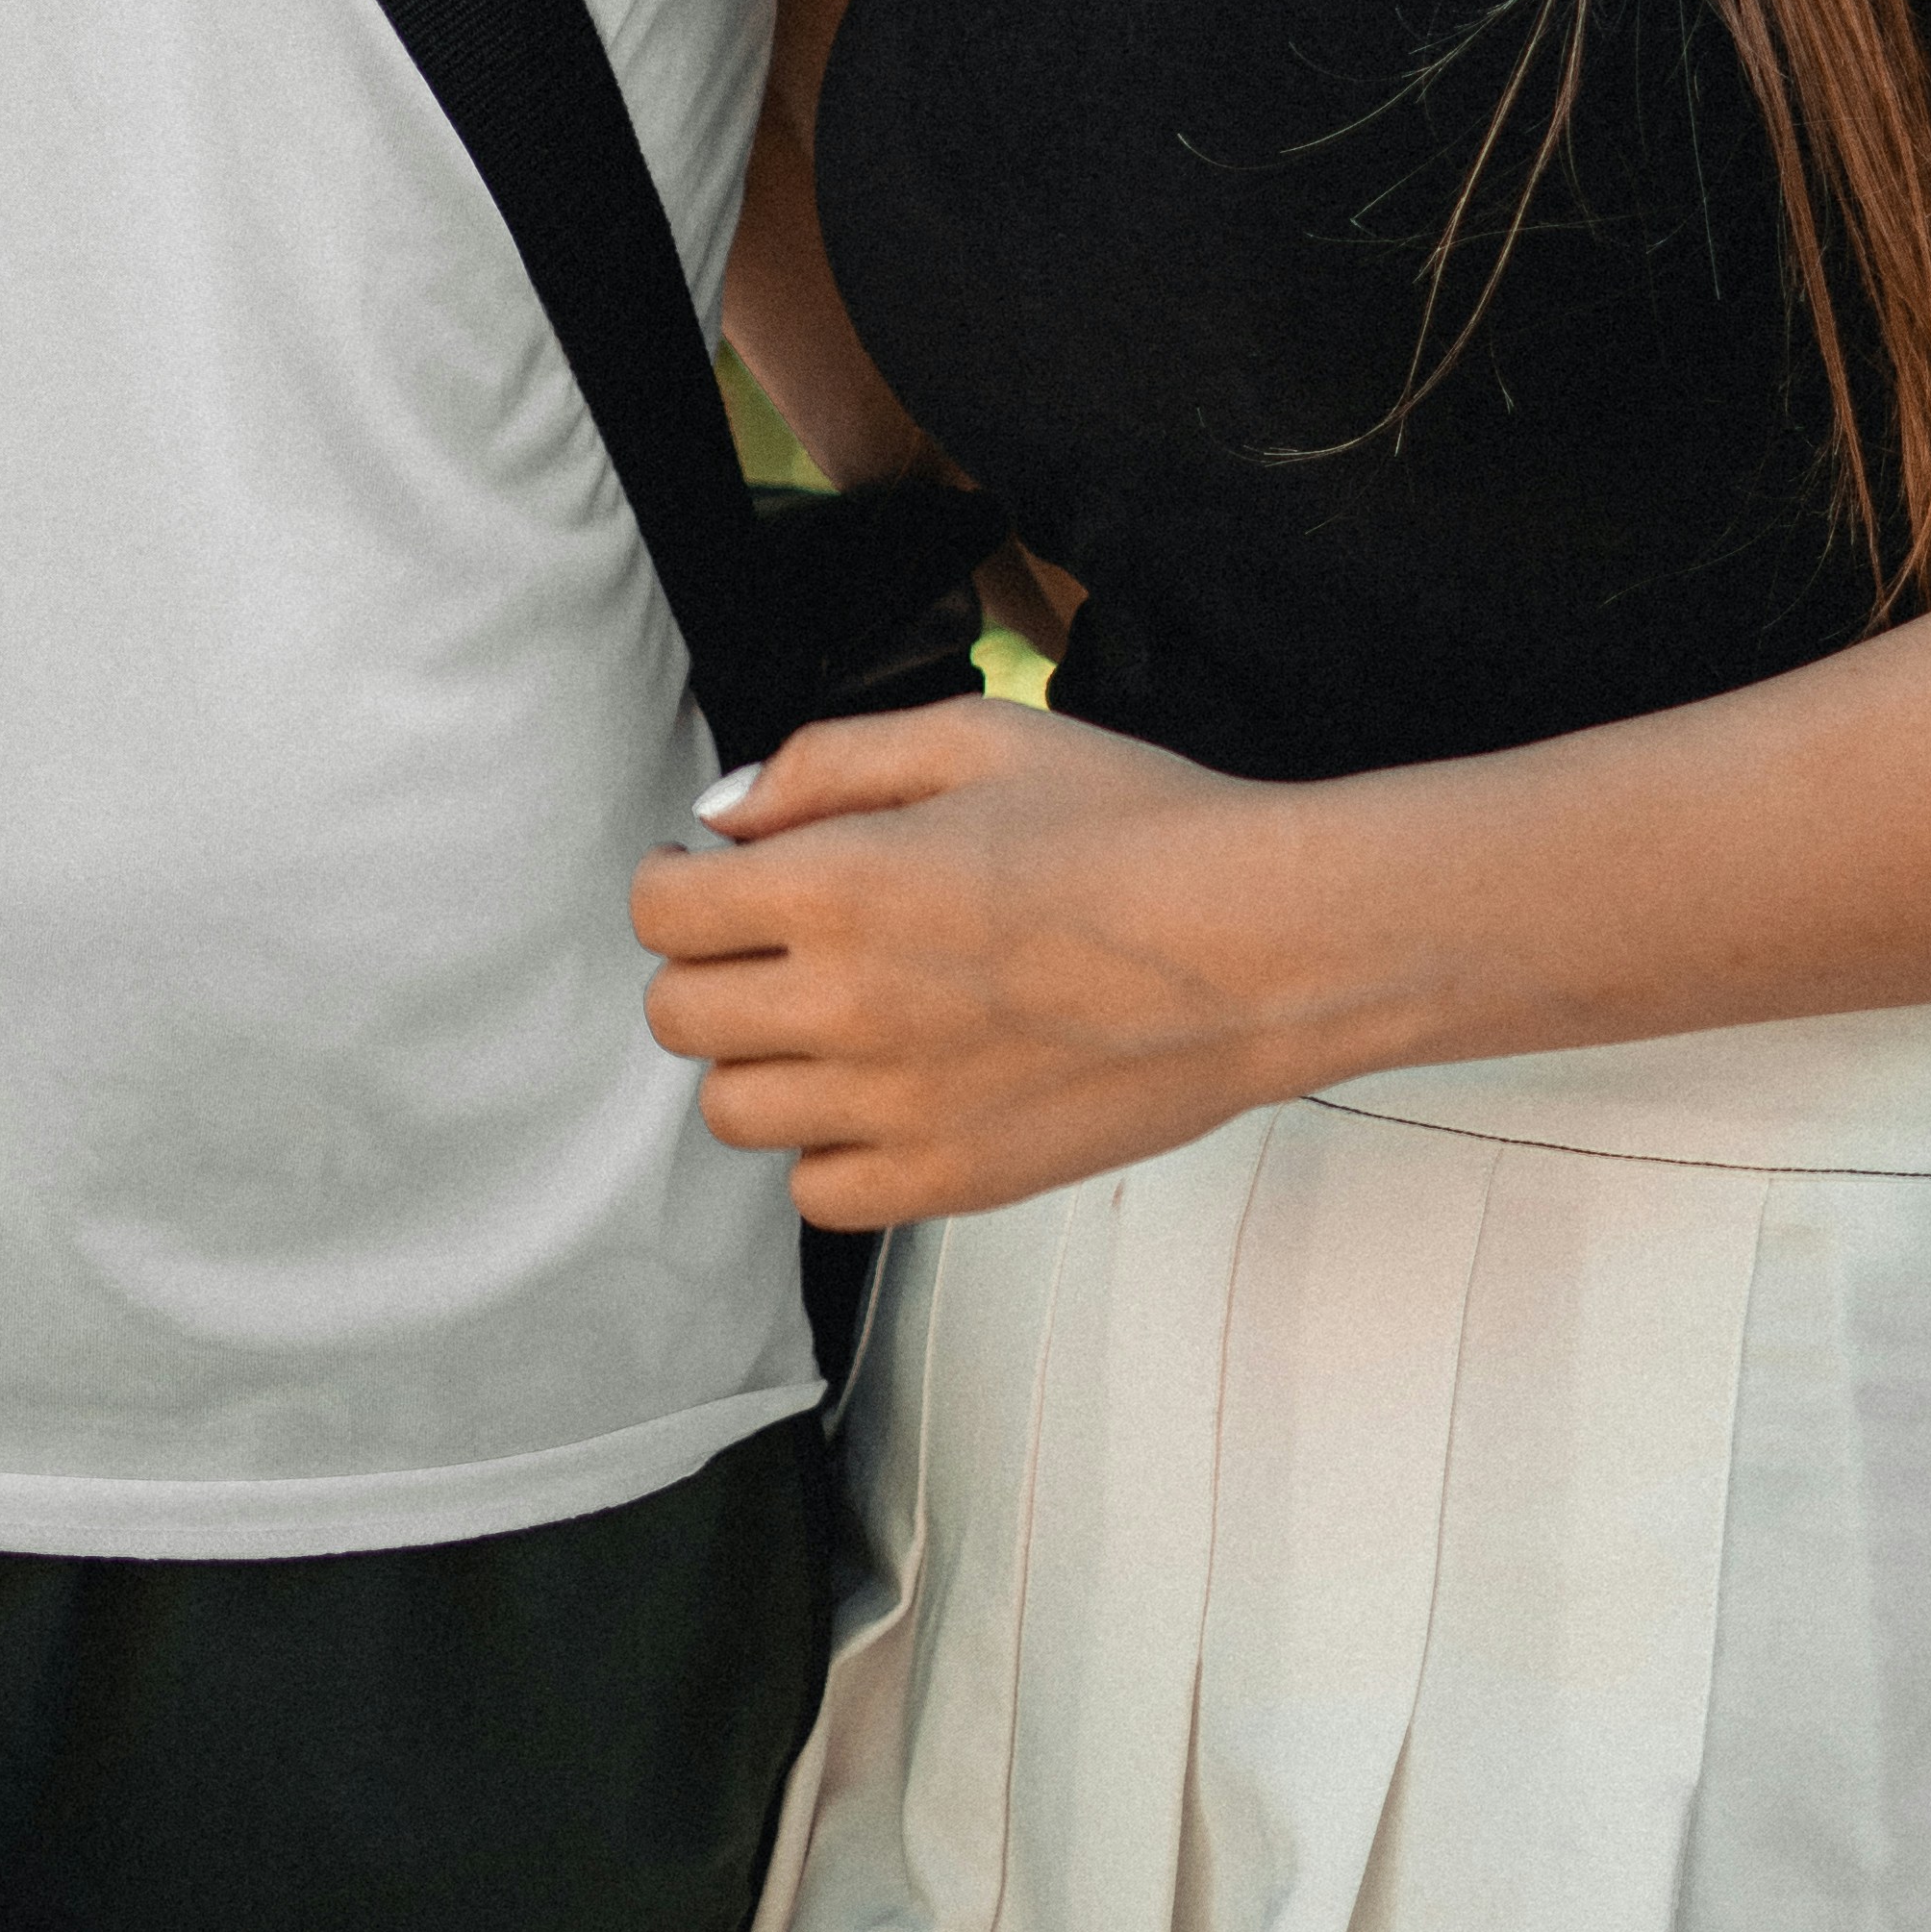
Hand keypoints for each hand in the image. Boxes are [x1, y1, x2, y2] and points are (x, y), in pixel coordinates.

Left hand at [639, 701, 1289, 1219]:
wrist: (1269, 945)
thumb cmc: (1140, 826)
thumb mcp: (978, 737)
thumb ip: (828, 761)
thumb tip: (726, 815)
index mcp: (839, 884)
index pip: (661, 909)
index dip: (678, 879)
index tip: (715, 873)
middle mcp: (848, 1006)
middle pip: (678, 1014)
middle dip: (710, 964)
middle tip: (776, 941)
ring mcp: (896, 1108)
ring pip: (733, 1111)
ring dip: (760, 1059)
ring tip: (833, 1018)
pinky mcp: (952, 1180)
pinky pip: (818, 1194)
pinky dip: (828, 1148)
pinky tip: (882, 1091)